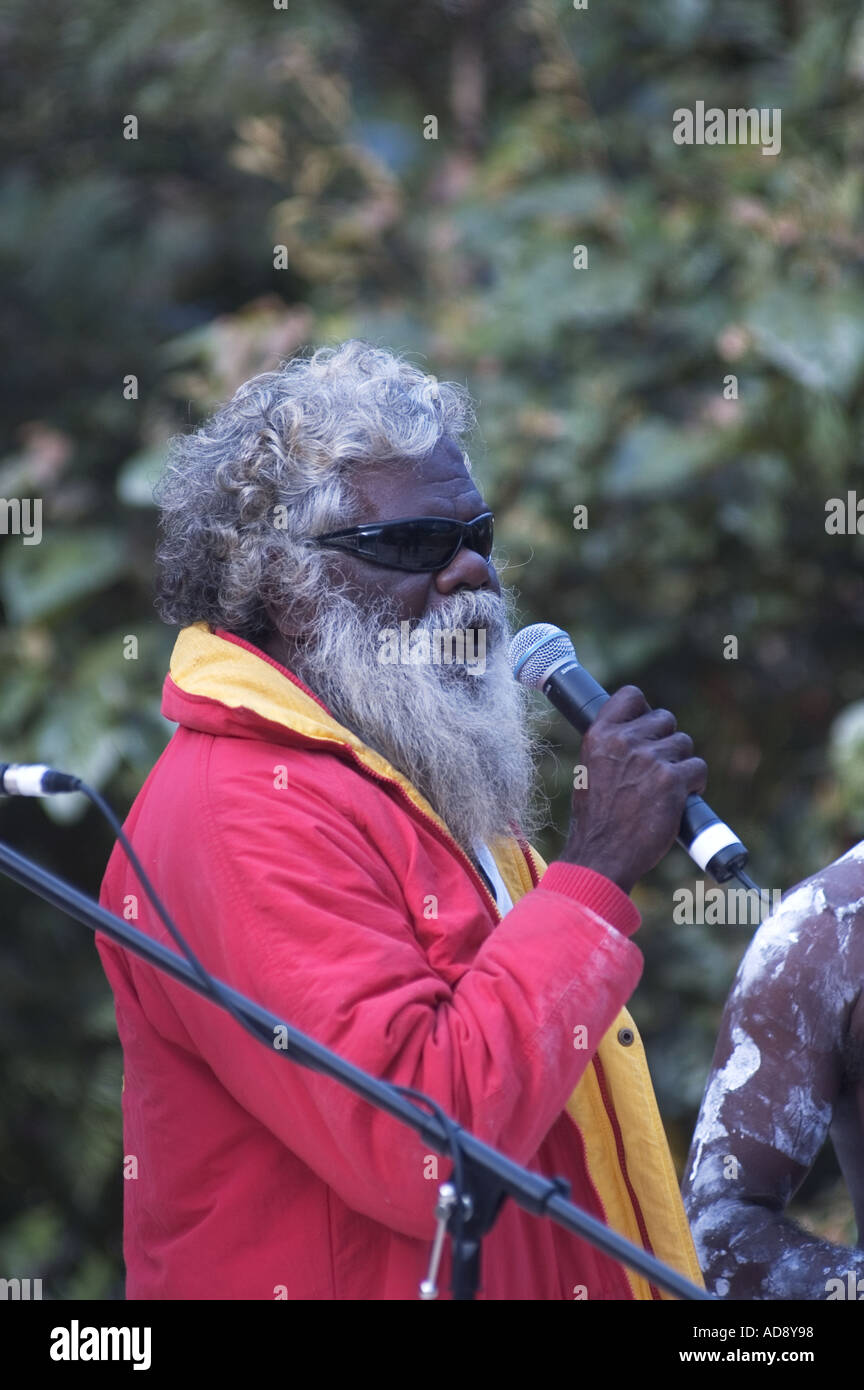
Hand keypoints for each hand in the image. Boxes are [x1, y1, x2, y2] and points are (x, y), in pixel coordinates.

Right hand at [561, 685, 707, 894]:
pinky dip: (694, 784)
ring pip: (684, 744)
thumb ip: (613, 746)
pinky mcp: (672, 781)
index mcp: (599, 735)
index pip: (631, 696)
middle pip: (665, 719)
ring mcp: (650, 759)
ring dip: (681, 765)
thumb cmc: (597, 817)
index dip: (644, 711)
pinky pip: (698, 767)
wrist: (602, 854)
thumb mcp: (590, 769)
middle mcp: (624, 741)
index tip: (645, 729)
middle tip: (656, 769)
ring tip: (665, 789)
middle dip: (665, 742)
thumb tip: (640, 732)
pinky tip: (681, 798)